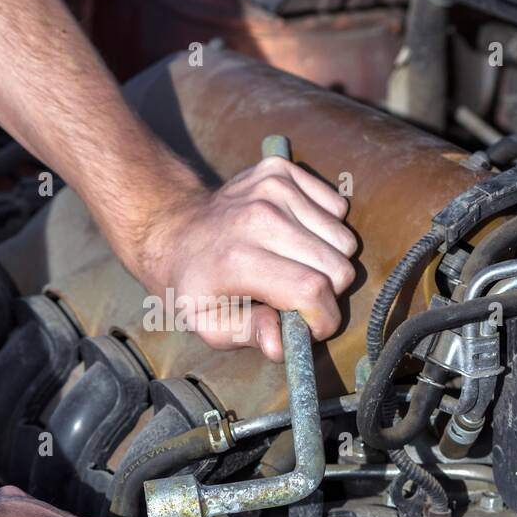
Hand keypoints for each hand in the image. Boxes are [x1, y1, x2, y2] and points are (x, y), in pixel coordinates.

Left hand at [130, 156, 355, 360]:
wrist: (171, 228)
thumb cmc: (191, 283)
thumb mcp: (206, 323)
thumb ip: (247, 335)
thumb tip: (282, 346)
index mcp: (237, 260)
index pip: (311, 290)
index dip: (324, 319)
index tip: (315, 328)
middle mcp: (259, 217)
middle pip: (337, 267)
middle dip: (329, 293)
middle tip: (301, 298)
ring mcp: (273, 188)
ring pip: (344, 239)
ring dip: (328, 261)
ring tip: (295, 265)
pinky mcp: (282, 170)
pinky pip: (338, 208)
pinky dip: (325, 228)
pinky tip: (295, 236)